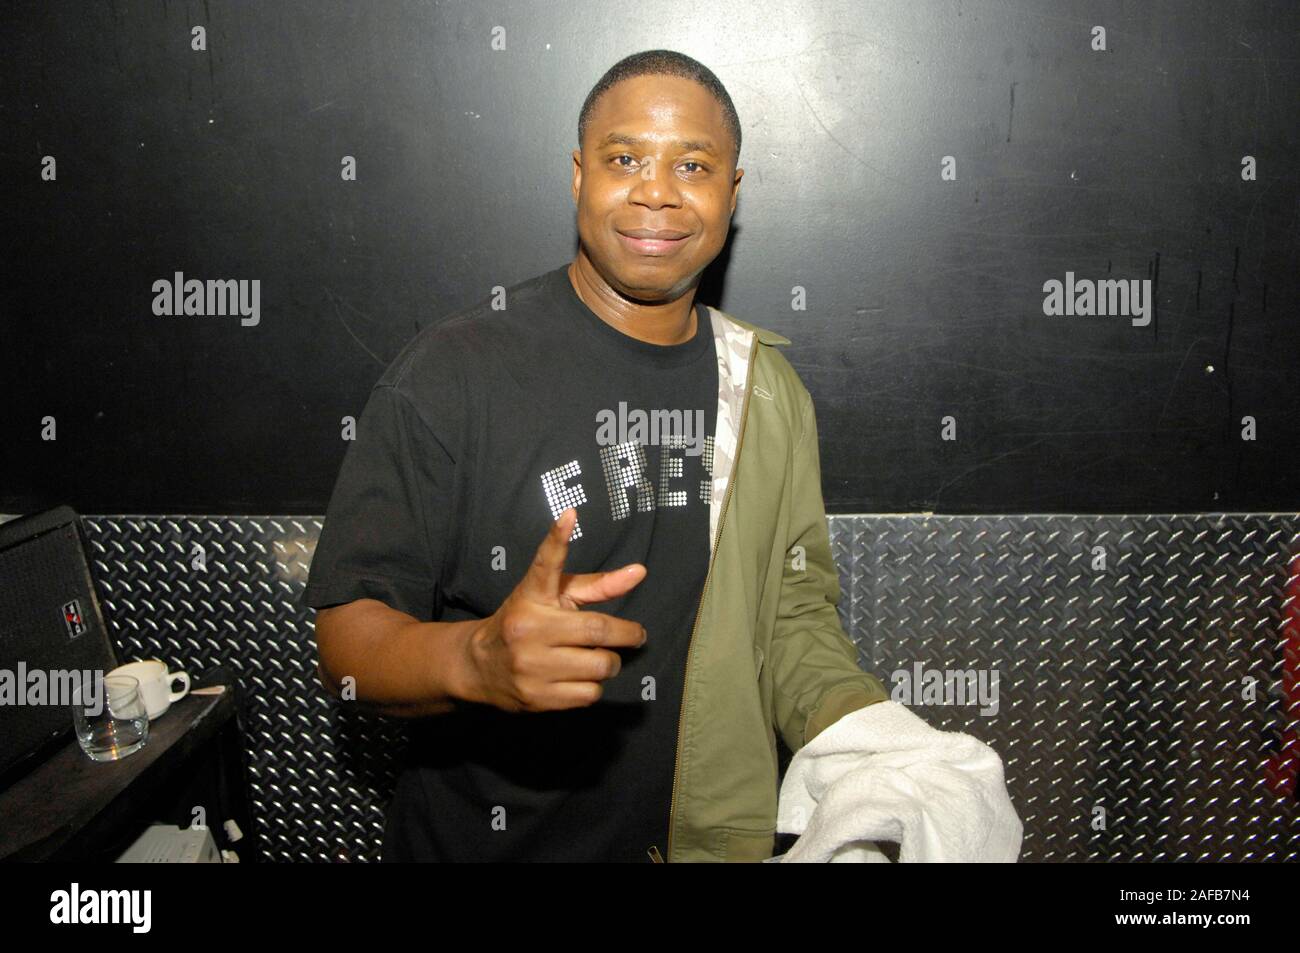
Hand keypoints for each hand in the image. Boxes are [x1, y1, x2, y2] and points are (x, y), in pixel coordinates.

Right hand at [464, 507, 646, 711]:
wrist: (478, 665)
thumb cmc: (527, 622)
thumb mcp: (554, 597)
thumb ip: (598, 586)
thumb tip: (640, 572)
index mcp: (532, 598)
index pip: (546, 565)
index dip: (557, 539)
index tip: (569, 514)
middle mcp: (528, 630)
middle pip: (598, 632)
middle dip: (626, 636)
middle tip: (633, 636)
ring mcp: (530, 667)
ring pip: (599, 667)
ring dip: (608, 663)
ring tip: (595, 658)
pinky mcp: (536, 698)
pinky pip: (589, 695)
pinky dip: (593, 687)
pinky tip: (577, 677)